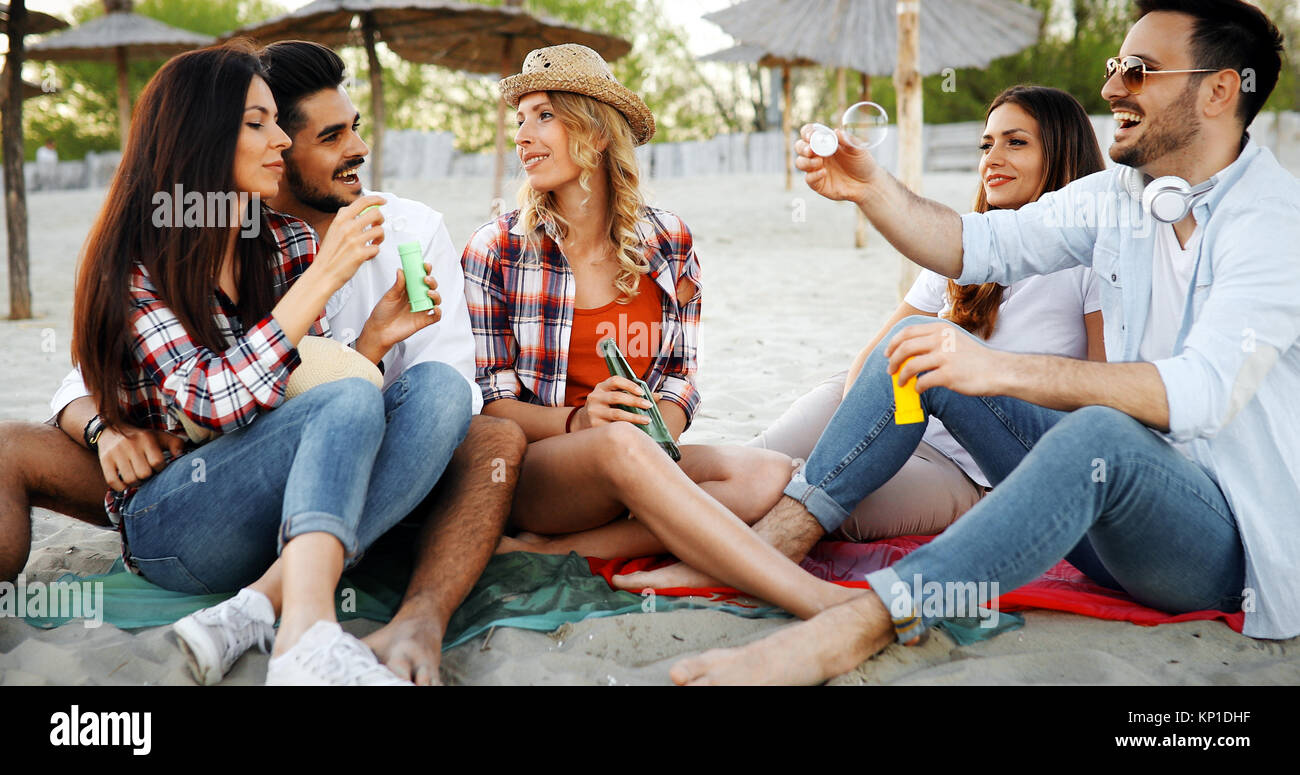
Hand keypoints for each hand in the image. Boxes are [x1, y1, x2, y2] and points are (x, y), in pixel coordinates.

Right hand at [98, 424, 185, 492]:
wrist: (112, 429)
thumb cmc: (141, 438)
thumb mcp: (159, 436)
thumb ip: (176, 444)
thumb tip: (181, 454)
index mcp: (146, 439)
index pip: (157, 462)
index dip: (160, 469)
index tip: (158, 467)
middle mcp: (130, 445)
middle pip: (144, 473)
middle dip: (148, 477)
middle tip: (147, 474)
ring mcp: (116, 453)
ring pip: (130, 479)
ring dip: (136, 483)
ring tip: (137, 477)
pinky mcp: (105, 460)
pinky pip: (112, 481)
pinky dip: (120, 486)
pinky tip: (125, 483)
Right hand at [312, 194, 385, 290]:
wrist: (322, 273)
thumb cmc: (329, 255)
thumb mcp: (333, 231)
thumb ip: (345, 220)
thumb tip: (360, 212)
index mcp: (341, 219)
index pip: (362, 201)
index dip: (376, 199)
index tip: (382, 201)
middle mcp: (348, 227)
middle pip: (376, 213)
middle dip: (381, 219)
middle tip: (378, 225)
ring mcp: (354, 240)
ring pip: (379, 231)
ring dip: (380, 238)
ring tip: (373, 243)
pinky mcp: (360, 254)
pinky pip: (377, 248)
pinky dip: (374, 252)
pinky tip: (367, 255)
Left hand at [355, 263, 442, 361]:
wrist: (379, 330)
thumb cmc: (382, 313)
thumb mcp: (389, 296)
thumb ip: (397, 284)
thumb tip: (401, 271)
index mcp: (409, 290)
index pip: (421, 278)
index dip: (425, 271)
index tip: (425, 266)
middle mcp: (417, 299)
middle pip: (431, 287)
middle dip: (432, 282)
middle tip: (426, 279)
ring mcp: (421, 310)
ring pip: (436, 300)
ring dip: (436, 295)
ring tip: (429, 293)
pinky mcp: (423, 321)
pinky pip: (435, 317)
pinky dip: (438, 312)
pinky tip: (434, 308)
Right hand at [578, 377, 654, 428]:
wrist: (582, 421)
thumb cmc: (605, 407)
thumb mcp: (614, 396)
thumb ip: (634, 394)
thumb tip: (659, 396)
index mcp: (601, 387)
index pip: (614, 380)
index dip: (629, 385)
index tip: (642, 392)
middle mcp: (595, 397)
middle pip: (617, 397)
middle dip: (635, 401)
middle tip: (649, 406)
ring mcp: (594, 412)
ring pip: (617, 414)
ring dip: (634, 417)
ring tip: (647, 420)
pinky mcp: (594, 425)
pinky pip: (613, 427)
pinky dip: (626, 428)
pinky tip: (635, 430)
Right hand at [794, 124, 880, 204]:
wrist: (867, 184)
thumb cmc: (863, 164)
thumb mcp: (859, 149)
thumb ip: (848, 140)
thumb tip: (836, 131)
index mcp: (826, 142)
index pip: (809, 133)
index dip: (807, 132)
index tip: (811, 135)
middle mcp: (818, 154)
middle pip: (799, 146)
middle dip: (802, 147)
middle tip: (811, 150)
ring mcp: (816, 169)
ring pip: (800, 162)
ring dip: (806, 161)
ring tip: (820, 162)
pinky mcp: (817, 183)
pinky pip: (808, 178)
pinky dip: (813, 175)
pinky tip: (824, 173)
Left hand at [886, 322, 1008, 396]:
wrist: (997, 370)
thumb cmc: (974, 358)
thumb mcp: (954, 339)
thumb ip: (934, 339)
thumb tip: (909, 349)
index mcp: (940, 329)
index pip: (907, 332)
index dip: (893, 343)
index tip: (887, 353)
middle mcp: (941, 340)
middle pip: (905, 348)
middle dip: (893, 360)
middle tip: (890, 370)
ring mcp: (945, 357)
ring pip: (910, 366)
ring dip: (901, 376)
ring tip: (900, 383)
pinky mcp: (948, 375)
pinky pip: (922, 382)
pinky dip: (916, 387)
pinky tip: (918, 390)